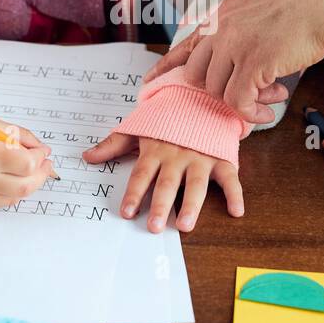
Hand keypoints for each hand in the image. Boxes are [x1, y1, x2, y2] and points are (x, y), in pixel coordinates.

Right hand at [0, 118, 55, 209]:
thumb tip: (40, 149)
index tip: (42, 152)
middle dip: (41, 175)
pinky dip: (10, 192)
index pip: (28, 164)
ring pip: (15, 197)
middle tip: (45, 166)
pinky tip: (10, 180)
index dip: (40, 158)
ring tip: (28, 172)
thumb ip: (18, 136)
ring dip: (27, 185)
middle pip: (26, 185)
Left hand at [83, 133, 242, 232]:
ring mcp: (201, 158)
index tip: (126, 212)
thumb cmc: (167, 118)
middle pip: (167, 183)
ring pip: (196, 184)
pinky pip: (229, 178)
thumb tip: (87, 157)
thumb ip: (113, 144)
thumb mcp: (139, 127)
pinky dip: (235, 194)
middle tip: (154, 226)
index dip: (133, 193)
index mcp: (156, 150)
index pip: (142, 175)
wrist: (200, 96)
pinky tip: (236, 211)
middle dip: (160, 205)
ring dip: (191, 205)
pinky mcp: (221, 158)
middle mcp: (177, 156)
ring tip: (185, 225)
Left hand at [140, 0, 323, 120]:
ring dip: (243, 103)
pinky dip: (251, 114)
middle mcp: (222, 25)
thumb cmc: (309, 8)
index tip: (151, 80)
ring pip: (217, 90)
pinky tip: (269, 112)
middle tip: (245, 97)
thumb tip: (237, 55)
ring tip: (271, 99)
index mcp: (224, 11)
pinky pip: (238, 102)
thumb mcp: (263, 9)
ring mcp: (234, 43)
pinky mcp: (251, 62)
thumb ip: (243, 27)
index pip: (186, 41)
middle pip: (198, 73)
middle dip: (217, 91)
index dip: (167, 65)